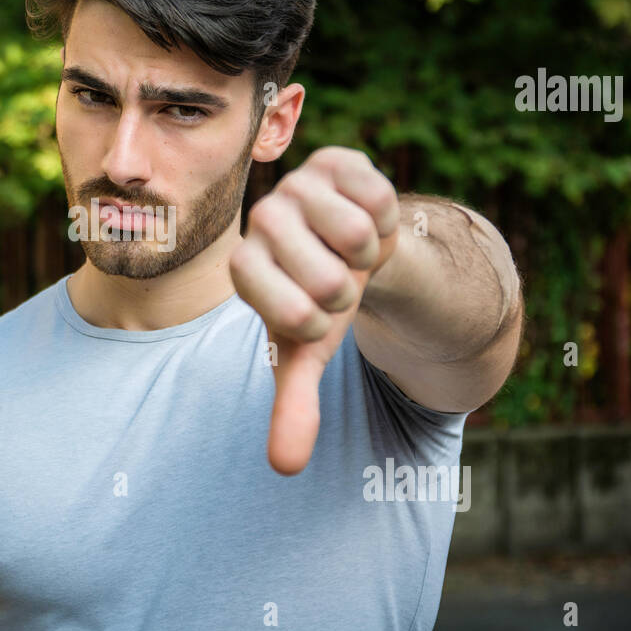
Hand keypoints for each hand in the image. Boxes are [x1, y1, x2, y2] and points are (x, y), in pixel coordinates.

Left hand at [229, 147, 399, 474]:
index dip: (315, 320)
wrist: (351, 248)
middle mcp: (261, 219)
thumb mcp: (307, 352)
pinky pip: (378, 199)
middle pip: (330, 280)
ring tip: (350, 250)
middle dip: (350, 290)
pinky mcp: (336, 161)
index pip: (288, 311)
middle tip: (338, 278)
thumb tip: (285, 468)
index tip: (317, 313)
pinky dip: (386, 221)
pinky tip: (364, 219)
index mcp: (244, 267)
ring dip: (369, 255)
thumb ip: (294, 405)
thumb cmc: (319, 301)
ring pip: (356, 237)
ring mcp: (297, 184)